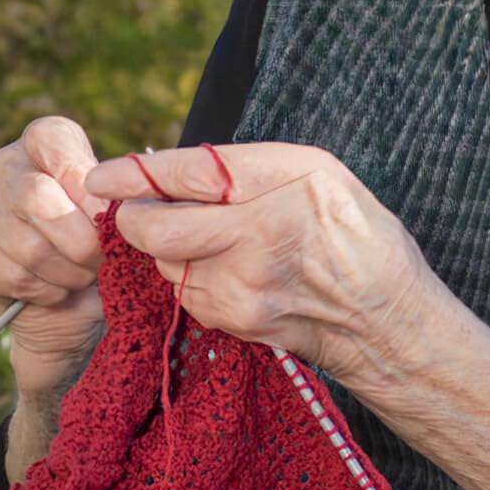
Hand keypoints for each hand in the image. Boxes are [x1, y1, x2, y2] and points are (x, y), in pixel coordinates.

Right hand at [0, 116, 109, 399]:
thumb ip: (121, 204)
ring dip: (69, 273)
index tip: (110, 215)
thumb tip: (121, 208)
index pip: (54, 141)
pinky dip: (47, 291)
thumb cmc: (103, 245)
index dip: (86, 183)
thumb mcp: (121, 217)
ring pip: (29, 246)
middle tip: (102, 259)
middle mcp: (7, 165)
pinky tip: (56, 290)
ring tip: (83, 276)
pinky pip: (12, 275)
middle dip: (81, 241)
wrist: (74, 302)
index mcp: (45, 142)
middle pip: (37, 197)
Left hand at [82, 142, 436, 388]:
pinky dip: (188, 276)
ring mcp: (240, 290)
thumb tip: (173, 168)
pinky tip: (223, 268)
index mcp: (280, 190)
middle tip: (141, 205)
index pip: (186, 175)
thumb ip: (246, 166)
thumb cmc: (355, 233)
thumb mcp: (316, 171)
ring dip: (166, 247)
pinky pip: (183, 291)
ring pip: (163, 261)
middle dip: (135, 215)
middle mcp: (255, 241)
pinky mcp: (233, 322)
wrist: (386, 320)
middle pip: (154, 229)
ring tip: (206, 237)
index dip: (136, 173)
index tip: (103, 174)